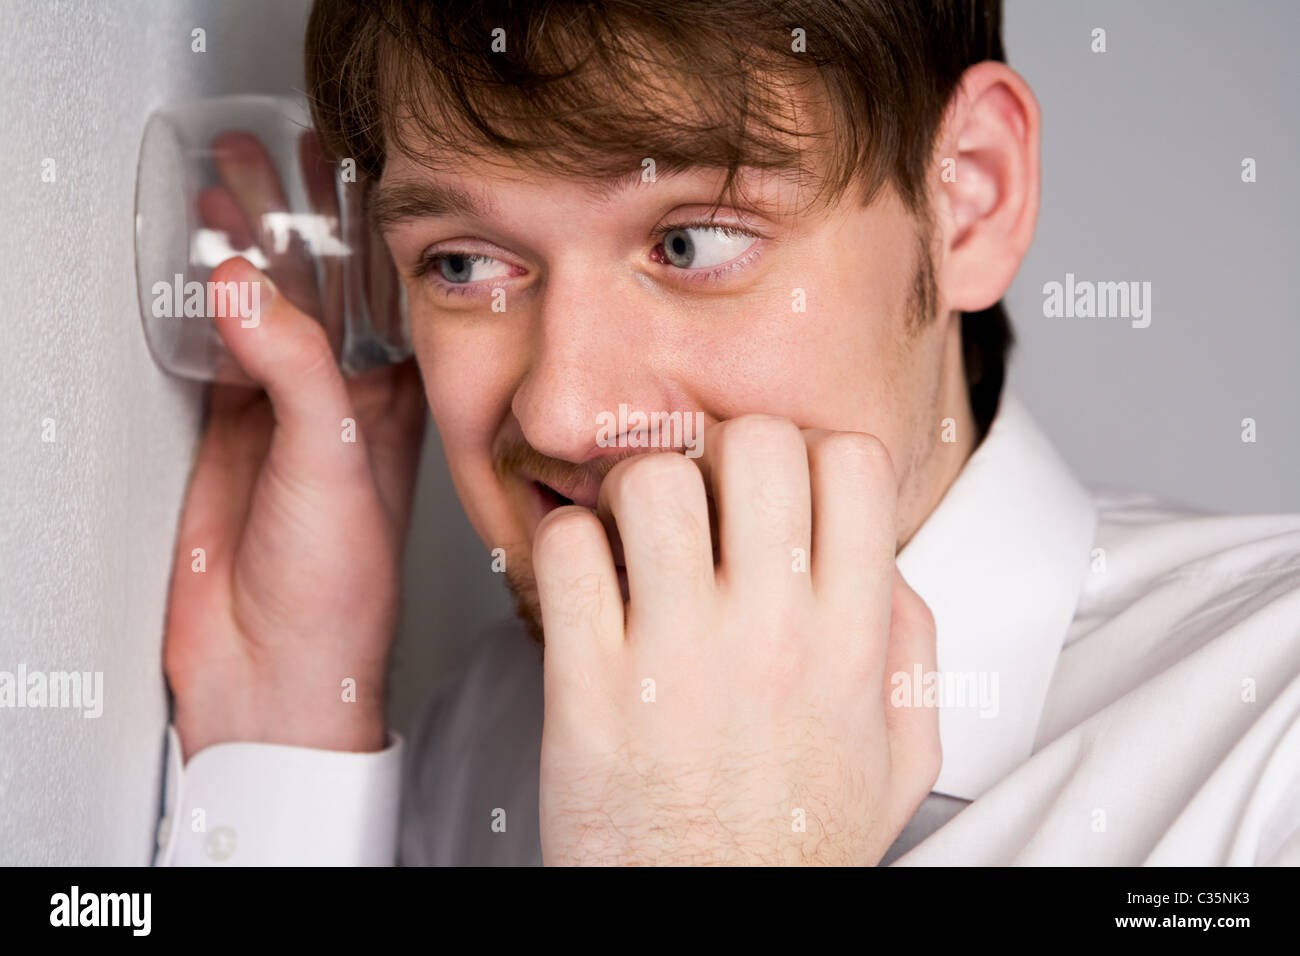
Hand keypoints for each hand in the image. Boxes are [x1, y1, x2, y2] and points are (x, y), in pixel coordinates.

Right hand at [163, 131, 425, 760]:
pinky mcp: (226, 436)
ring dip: (242, 248)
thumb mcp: (332, 464)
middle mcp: (345, 403)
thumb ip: (296, 370)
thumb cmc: (341, 594)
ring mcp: (282, 417)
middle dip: (290, 217)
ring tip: (220, 185)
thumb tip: (245, 287)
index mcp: (396, 405)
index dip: (362, 225)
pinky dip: (199, 303)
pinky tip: (193, 263)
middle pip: (318, 286)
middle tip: (260, 152)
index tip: (339, 163)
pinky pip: (213, 351)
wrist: (272, 673)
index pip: (384, 292)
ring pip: (262, 310)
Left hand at [534, 416, 939, 864]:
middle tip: (702, 494)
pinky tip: (585, 580)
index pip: (852, 462)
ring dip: (635, 488)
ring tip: (634, 533)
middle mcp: (769, 637)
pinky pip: (567, 550)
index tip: (779, 486)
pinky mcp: (589, 685)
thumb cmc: (788, 844)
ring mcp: (675, 657)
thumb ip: (909, 652)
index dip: (811, 450)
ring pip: (653, 480)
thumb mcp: (898, 761)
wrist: (699, 926)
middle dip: (723, 448)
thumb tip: (885, 564)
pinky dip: (565, 544)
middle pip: (756, 445)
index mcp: (849, 645)